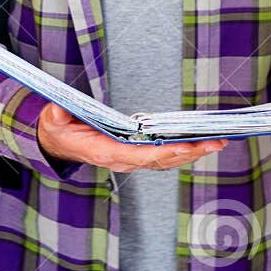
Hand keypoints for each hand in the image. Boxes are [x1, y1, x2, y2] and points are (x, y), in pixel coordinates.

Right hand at [36, 102, 226, 172]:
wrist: (58, 143)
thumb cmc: (58, 129)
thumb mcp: (53, 120)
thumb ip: (56, 116)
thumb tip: (56, 110)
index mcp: (104, 152)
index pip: (137, 155)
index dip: (161, 153)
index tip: (183, 147)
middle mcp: (121, 160)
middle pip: (160, 160)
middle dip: (188, 152)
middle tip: (215, 142)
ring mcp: (130, 160)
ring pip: (166, 160)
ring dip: (192, 152)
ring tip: (217, 142)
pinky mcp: (136, 155)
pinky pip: (163, 155)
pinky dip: (183, 150)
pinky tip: (200, 143)